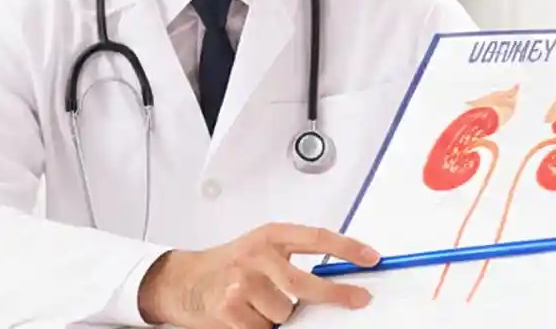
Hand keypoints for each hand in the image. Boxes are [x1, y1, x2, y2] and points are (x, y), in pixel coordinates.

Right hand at [137, 222, 380, 328]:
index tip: (371, 257)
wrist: (183, 280)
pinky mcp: (229, 307)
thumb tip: (335, 279)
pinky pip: (263, 328)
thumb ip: (291, 260)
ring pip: (285, 312)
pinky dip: (259, 327)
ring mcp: (242, 281)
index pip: (316, 237)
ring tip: (259, 305)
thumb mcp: (261, 251)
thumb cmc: (228, 265)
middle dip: (335, 295)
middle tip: (357, 300)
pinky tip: (245, 315)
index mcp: (270, 236)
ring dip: (278, 316)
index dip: (347, 247)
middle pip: (305, 282)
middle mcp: (256, 255)